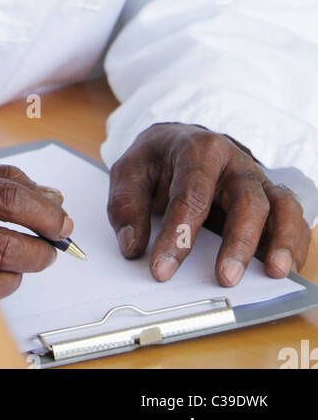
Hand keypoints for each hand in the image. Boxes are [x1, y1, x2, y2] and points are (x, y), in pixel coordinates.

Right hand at [0, 160, 72, 298]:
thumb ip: (6, 178)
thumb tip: (52, 198)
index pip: (3, 198)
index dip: (41, 212)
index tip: (61, 220)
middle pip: (3, 242)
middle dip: (41, 246)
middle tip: (55, 243)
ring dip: (25, 266)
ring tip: (31, 255)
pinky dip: (6, 283)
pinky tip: (5, 270)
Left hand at [107, 122, 310, 286]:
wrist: (178, 141)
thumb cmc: (157, 159)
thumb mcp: (129, 171)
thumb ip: (126, 206)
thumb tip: (133, 246)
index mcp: (198, 149)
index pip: (191, 193)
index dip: (178, 234)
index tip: (162, 269)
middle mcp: (234, 163)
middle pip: (247, 198)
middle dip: (238, 241)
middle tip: (225, 278)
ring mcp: (257, 180)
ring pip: (280, 206)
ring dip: (280, 240)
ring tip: (274, 273)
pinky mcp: (270, 198)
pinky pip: (292, 218)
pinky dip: (293, 243)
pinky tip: (284, 268)